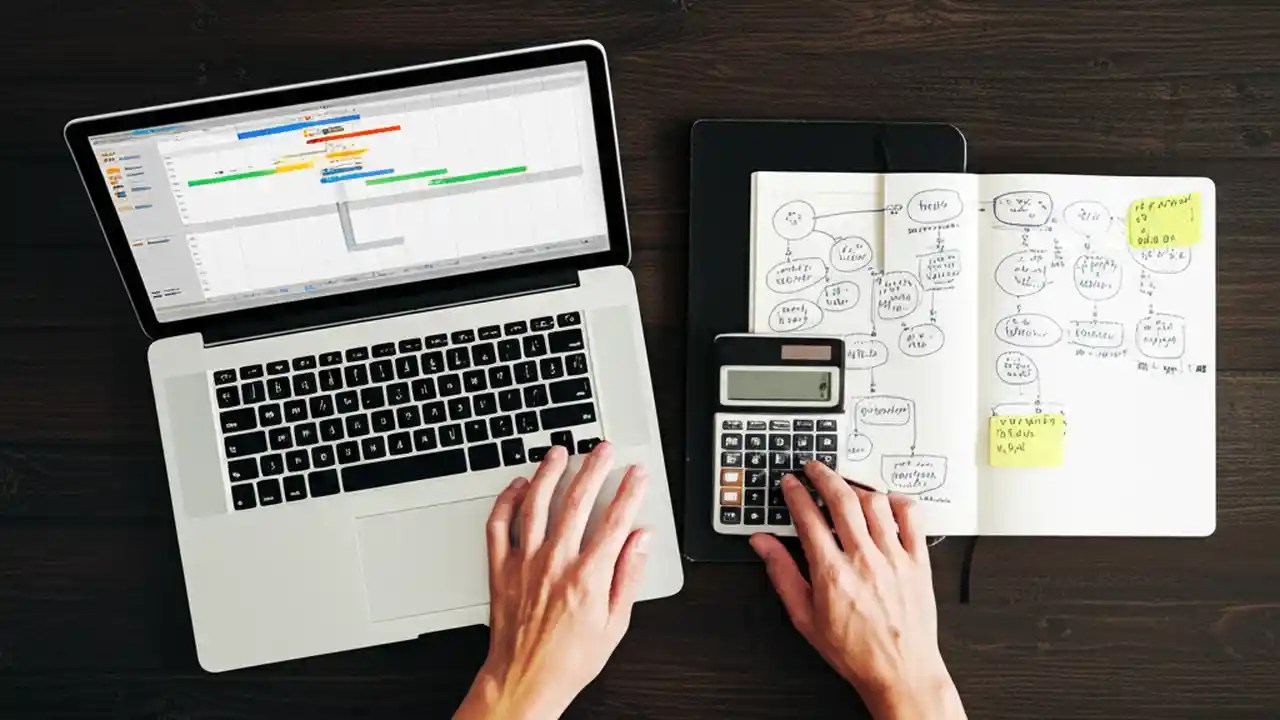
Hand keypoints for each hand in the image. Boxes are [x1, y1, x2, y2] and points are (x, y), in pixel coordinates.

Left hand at [455, 443, 649, 719]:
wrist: (525, 680)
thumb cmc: (569, 659)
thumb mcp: (615, 623)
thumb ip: (629, 576)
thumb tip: (642, 540)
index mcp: (588, 576)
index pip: (615, 520)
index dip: (630, 491)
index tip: (637, 474)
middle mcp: (555, 562)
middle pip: (578, 500)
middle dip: (594, 468)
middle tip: (603, 449)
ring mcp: (525, 562)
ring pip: (536, 503)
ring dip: (549, 472)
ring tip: (559, 452)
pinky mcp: (501, 569)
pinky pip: (499, 525)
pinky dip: (507, 500)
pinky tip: (517, 486)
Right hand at [749, 461, 964, 719]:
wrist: (900, 671)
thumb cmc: (854, 650)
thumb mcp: (805, 617)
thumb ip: (782, 574)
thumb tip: (763, 544)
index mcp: (831, 573)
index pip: (808, 517)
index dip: (796, 493)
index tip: (791, 483)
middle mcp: (864, 559)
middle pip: (842, 499)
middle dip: (823, 476)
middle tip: (814, 468)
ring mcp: (894, 557)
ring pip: (875, 502)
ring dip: (857, 487)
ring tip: (846, 488)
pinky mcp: (918, 561)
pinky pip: (912, 517)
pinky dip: (898, 502)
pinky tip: (887, 503)